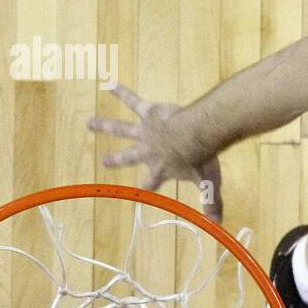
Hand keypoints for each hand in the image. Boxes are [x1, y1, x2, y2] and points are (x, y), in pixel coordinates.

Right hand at [87, 84, 224, 219]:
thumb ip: (212, 202)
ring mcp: (145, 131)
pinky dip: (123, 93)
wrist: (196, 135)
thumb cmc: (201, 158)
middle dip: (117, 160)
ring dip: (104, 125)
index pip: (151, 181)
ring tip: (88, 122)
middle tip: (104, 162)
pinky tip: (110, 84)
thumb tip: (220, 224)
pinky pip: (134, 101)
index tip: (141, 188)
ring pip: (120, 128)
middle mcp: (148, 151)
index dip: (147, 186)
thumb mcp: (208, 182)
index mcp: (160, 168)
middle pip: (129, 157)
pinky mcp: (149, 113)